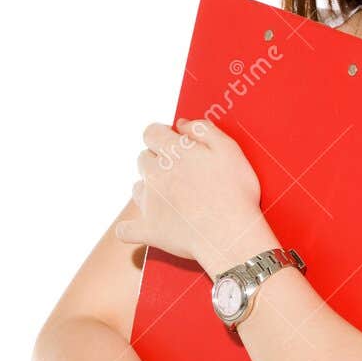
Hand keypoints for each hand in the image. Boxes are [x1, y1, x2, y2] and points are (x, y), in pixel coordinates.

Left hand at [114, 116, 271, 276]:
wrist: (231, 236)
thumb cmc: (236, 193)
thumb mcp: (229, 150)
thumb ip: (203, 130)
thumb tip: (181, 124)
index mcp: (173, 151)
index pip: (151, 132)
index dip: (161, 135)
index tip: (172, 143)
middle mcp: (155, 173)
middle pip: (144, 158)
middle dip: (157, 161)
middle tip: (179, 173)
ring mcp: (149, 202)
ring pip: (138, 187)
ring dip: (149, 188)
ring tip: (171, 199)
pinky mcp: (148, 230)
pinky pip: (125, 230)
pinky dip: (130, 228)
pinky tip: (140, 227)